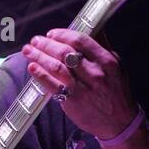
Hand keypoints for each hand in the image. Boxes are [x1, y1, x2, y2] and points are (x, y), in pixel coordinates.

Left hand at [21, 28, 137, 140]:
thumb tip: (94, 25)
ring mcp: (83, 88)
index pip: (81, 41)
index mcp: (106, 61)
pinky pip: (53, 86)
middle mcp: (95, 73)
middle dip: (47, 44)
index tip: (52, 33)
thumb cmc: (116, 92)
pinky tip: (32, 67)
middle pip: (65, 53)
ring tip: (28, 51)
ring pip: (57, 67)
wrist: (119, 122)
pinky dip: (41, 75)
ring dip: (39, 56)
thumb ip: (103, 46)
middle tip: (36, 40)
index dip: (63, 34)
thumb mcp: (116, 66)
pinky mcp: (72, 102)